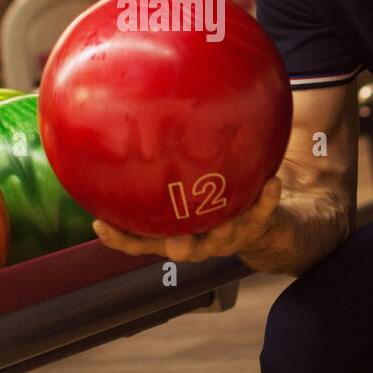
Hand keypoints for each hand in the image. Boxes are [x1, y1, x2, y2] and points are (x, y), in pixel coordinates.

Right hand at [92, 177, 282, 261]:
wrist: (263, 225)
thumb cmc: (209, 200)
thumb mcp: (182, 187)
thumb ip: (161, 170)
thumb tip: (131, 124)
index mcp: (173, 234)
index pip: (140, 241)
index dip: (120, 237)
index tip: (100, 224)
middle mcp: (197, 241)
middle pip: (180, 249)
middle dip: (173, 245)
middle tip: (171, 241)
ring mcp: (227, 237)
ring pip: (223, 237)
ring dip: (224, 225)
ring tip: (224, 208)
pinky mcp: (258, 226)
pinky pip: (263, 214)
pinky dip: (267, 201)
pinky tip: (272, 183)